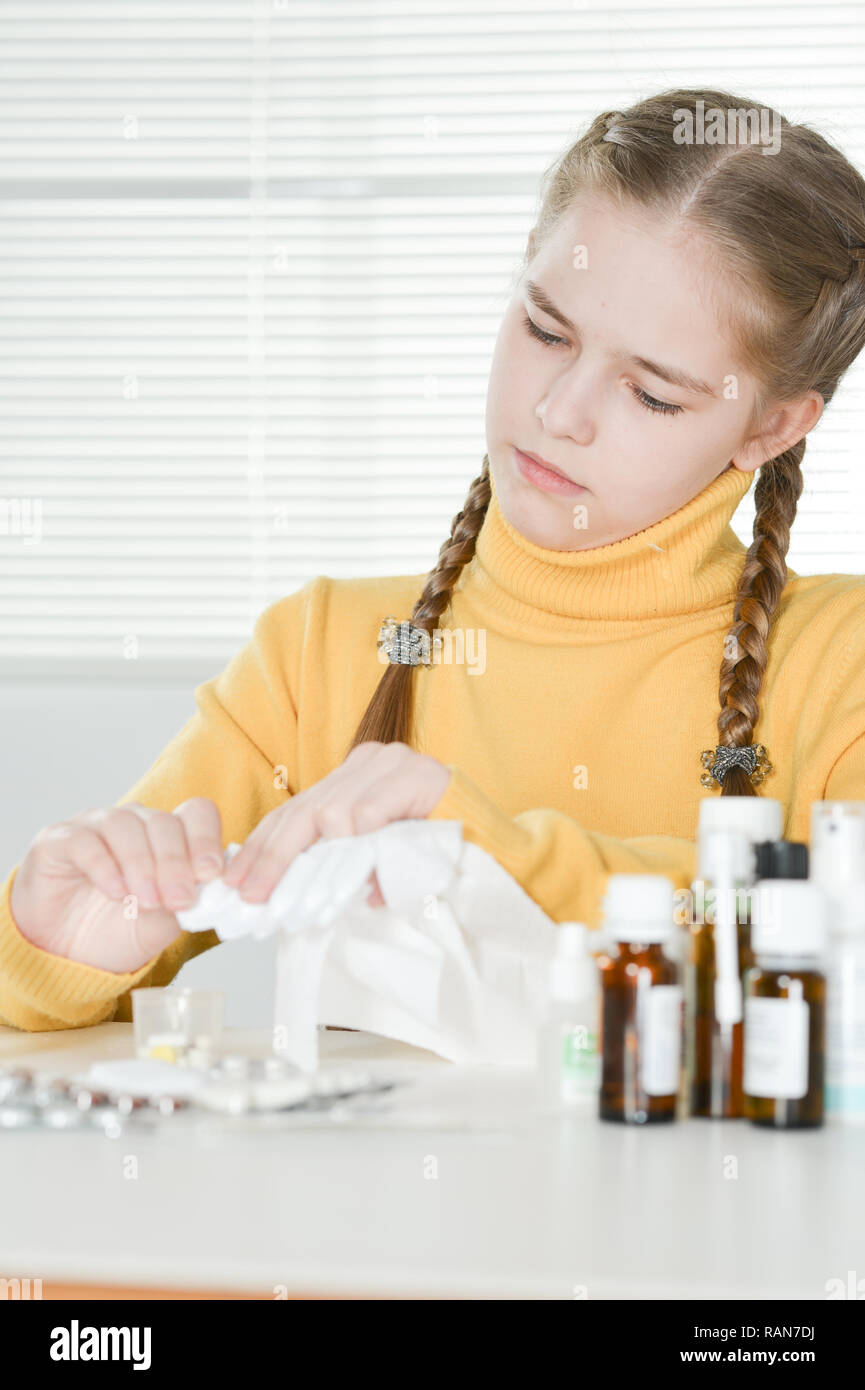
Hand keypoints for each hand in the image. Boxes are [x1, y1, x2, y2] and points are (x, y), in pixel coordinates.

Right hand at [9, 798, 224, 972]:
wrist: (67, 957)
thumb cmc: (118, 932)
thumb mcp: (161, 925)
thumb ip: (185, 903)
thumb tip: (211, 887)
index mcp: (166, 837)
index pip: (196, 813)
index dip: (206, 838)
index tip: (210, 873)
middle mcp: (133, 823)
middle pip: (162, 822)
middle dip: (175, 862)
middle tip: (180, 900)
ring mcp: (93, 827)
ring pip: (124, 824)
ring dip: (141, 864)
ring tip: (147, 902)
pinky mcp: (57, 840)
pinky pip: (84, 841)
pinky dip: (104, 866)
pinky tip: (115, 892)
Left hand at [222, 741, 451, 903]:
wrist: (494, 840)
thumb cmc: (431, 848)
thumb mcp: (370, 854)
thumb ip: (334, 860)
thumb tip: (282, 893)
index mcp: (351, 775)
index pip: (292, 811)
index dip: (259, 849)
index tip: (235, 884)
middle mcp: (368, 761)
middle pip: (304, 811)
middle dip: (273, 858)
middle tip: (253, 896)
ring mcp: (394, 763)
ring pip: (335, 813)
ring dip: (318, 863)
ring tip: (303, 901)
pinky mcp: (419, 775)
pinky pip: (372, 815)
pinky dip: (360, 850)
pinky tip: (360, 884)